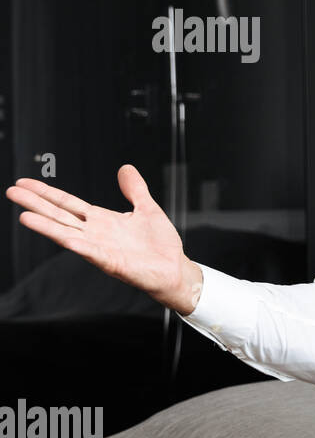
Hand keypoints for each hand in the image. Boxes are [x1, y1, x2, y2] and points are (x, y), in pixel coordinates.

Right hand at [5, 165, 202, 313]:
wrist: (175, 269)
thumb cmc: (160, 244)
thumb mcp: (148, 208)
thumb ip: (135, 189)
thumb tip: (125, 168)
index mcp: (102, 220)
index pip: (68, 203)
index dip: (47, 192)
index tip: (25, 182)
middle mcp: (96, 233)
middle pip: (60, 215)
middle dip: (36, 203)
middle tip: (12, 191)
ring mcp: (100, 248)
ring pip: (68, 233)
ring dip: (47, 225)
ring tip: (24, 215)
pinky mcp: (111, 262)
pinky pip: (90, 252)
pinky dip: (77, 244)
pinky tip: (62, 237)